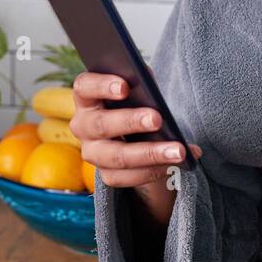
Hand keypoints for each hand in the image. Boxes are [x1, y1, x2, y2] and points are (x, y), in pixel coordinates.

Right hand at [70, 72, 202, 226]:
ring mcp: (93, 153)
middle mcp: (83, 126)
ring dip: (151, 154)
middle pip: (101, 124)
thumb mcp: (138, 90)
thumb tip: (152, 88)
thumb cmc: (135, 102)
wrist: (138, 135)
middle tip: (157, 119)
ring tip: (178, 151)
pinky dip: (155, 171)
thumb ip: (142, 83)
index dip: (102, 85)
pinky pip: (129, 177)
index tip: (125, 87)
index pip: (85, 87)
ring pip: (118, 157)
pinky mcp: (107, 175)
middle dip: (131, 122)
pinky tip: (175, 164)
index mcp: (86, 97)